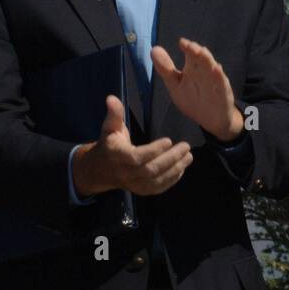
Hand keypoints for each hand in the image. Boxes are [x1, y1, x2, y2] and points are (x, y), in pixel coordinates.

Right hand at [72, 95, 192, 196]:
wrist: (100, 170)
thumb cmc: (109, 144)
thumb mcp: (110, 127)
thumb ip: (114, 113)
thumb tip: (111, 98)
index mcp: (117, 156)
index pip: (136, 157)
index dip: (154, 150)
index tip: (169, 140)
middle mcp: (124, 173)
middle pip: (150, 170)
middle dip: (170, 159)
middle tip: (186, 147)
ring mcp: (133, 184)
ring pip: (156, 181)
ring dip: (175, 169)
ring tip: (189, 157)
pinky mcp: (140, 190)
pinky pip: (157, 188)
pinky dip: (171, 180)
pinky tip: (182, 168)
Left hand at [151, 38, 244, 140]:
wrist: (211, 119)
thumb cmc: (193, 99)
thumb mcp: (175, 85)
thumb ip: (165, 69)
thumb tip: (154, 49)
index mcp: (193, 68)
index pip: (190, 54)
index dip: (187, 47)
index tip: (182, 42)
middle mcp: (205, 71)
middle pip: (201, 58)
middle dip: (196, 51)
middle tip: (190, 46)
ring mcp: (215, 81)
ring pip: (212, 68)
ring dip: (207, 60)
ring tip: (202, 52)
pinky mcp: (223, 93)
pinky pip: (222, 84)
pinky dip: (219, 77)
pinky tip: (217, 70)